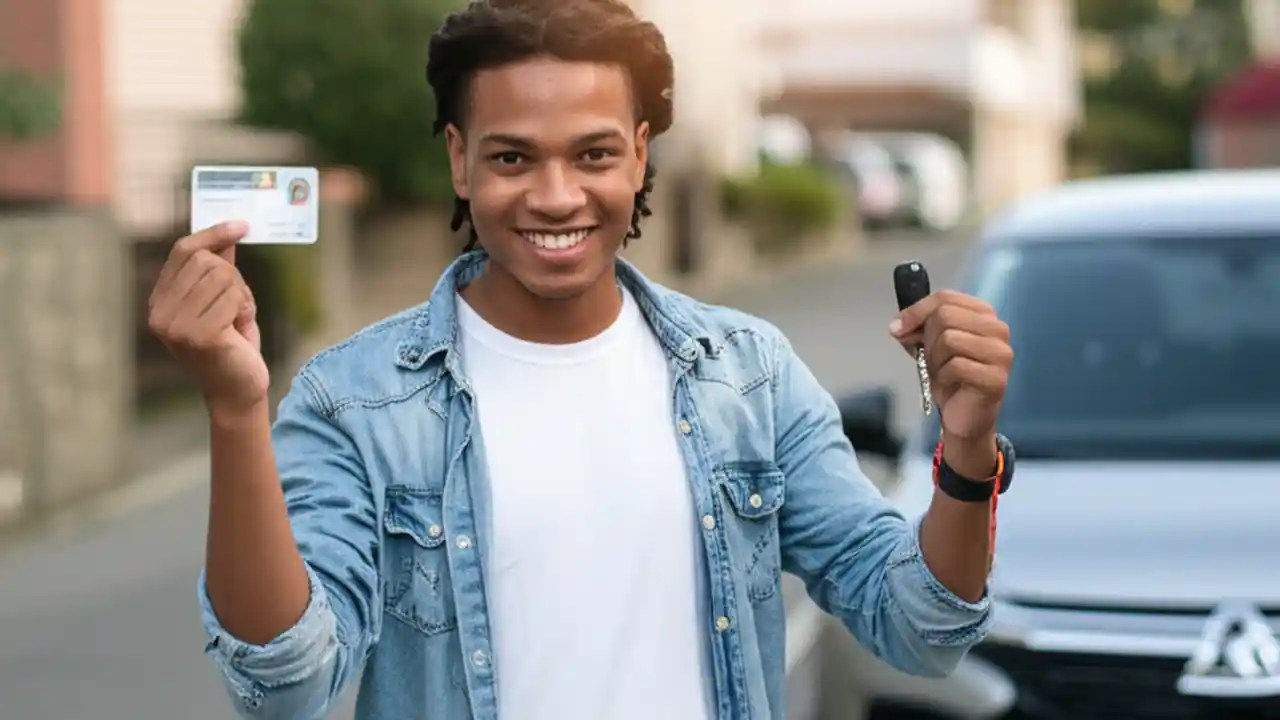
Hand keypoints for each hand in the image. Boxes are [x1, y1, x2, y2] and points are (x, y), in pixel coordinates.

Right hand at [147, 221, 268, 416]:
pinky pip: (233, 298)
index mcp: (160, 302)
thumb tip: (228, 233)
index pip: (183, 251)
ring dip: (241, 295)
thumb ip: (221, 269)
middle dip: (233, 277)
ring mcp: (175, 326)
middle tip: (239, 304)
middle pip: (206, 261)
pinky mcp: (197, 336)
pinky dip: (245, 309)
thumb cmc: (232, 346)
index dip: (212, 234)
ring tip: (238, 320)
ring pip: (223, 277)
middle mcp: (160, 313)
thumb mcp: (224, 302)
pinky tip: (240, 330)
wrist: (239, 391)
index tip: (241, 225)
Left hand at [890, 290, 1012, 444]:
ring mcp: (1000, 354)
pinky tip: (950, 384)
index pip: (946, 297)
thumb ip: (916, 329)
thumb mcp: (929, 346)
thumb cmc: (950, 377)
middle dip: (927, 339)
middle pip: (945, 316)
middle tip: (928, 359)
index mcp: (984, 314)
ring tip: (942, 372)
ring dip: (935, 360)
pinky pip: (956, 366)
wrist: (963, 416)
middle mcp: (998, 329)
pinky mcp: (996, 378)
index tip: (896, 328)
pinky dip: (943, 376)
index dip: (916, 311)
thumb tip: (898, 325)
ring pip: (949, 339)